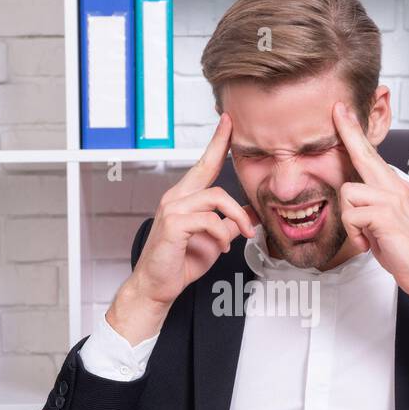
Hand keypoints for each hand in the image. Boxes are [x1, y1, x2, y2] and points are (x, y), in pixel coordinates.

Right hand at [107, 113, 257, 344]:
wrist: (157, 286)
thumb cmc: (180, 262)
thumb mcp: (213, 240)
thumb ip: (229, 224)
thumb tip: (251, 214)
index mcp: (184, 198)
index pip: (203, 165)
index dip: (217, 143)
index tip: (228, 123)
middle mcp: (176, 198)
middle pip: (206, 167)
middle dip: (221, 145)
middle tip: (236, 128)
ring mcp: (173, 209)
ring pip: (216, 197)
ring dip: (237, 216)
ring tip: (244, 234)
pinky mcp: (174, 225)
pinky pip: (209, 220)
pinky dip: (223, 234)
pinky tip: (224, 247)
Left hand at [332, 101, 408, 333]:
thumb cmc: (404, 249)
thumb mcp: (385, 221)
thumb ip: (371, 203)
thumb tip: (352, 196)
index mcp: (394, 186)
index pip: (371, 155)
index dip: (355, 133)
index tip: (342, 112)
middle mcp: (394, 186)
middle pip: (363, 154)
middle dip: (348, 131)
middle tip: (337, 109)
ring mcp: (391, 198)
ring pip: (348, 193)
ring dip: (350, 221)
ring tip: (367, 236)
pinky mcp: (386, 213)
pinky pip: (351, 215)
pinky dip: (355, 234)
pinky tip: (370, 243)